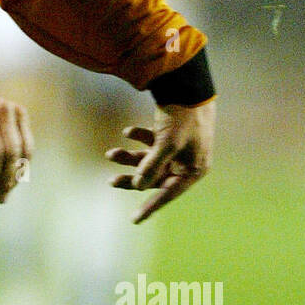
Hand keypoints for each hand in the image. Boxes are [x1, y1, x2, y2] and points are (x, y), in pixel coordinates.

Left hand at [105, 99, 215, 223]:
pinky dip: (138, 139)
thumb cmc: (182, 117)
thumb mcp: (165, 145)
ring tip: (110, 154)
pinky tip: (127, 132)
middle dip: (132, 177)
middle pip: (156, 178)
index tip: (134, 220)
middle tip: (111, 181)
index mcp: (194, 170)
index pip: (169, 194)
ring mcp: (180, 148)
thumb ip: (151, 168)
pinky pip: (152, 144)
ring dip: (130, 158)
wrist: (188, 84)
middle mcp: (188, 162)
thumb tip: (138, 186)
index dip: (151, 207)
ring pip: (150, 160)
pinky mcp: (171, 134)